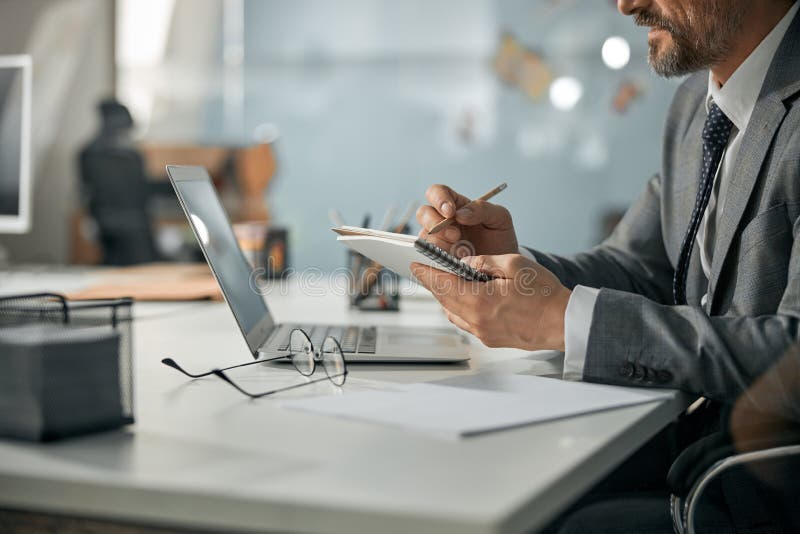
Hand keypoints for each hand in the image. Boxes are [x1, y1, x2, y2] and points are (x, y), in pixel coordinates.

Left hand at [411, 254, 570, 350]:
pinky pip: (466, 323)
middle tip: (426, 271)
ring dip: (446, 298)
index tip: (415, 265)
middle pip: (443, 300)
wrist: (563, 322)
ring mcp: (483, 333)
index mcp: (479, 300)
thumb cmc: (544, 294)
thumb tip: (465, 263)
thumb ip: (485, 262)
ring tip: (446, 283)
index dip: (426, 274)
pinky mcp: (491, 339)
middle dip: (433, 284)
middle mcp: (477, 320)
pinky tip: (466, 299)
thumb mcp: (515, 265)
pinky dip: (460, 310)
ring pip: (453, 313)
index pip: (442, 285)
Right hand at [416, 184, 517, 256]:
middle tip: (456, 236)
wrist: (502, 268)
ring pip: (424, 236)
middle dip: (436, 223)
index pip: (437, 192)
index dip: (439, 199)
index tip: (450, 212)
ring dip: (440, 244)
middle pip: (423, 213)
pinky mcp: (436, 258)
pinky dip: (440, 258)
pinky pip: (428, 255)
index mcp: (456, 205)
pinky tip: (455, 261)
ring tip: (462, 253)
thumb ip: (483, 209)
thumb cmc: (500, 239)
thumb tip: (460, 213)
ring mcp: (437, 240)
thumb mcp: (500, 218)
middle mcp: (442, 221)